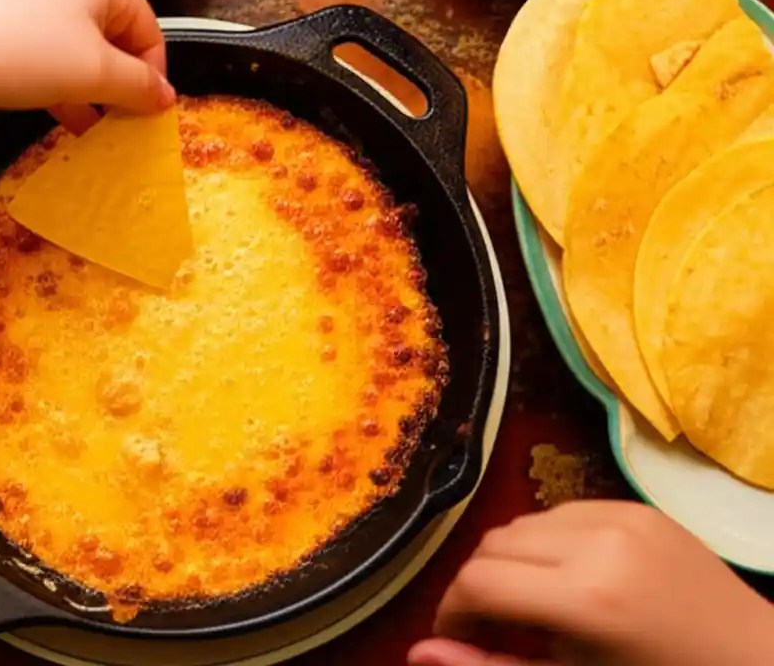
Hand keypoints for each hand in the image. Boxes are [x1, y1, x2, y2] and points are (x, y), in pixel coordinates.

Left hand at [0, 0, 173, 151]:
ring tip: (89, 131)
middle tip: (117, 128)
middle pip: (115, 40)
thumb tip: (166, 98)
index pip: (150, 32)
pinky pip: (47, 57)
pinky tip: (59, 118)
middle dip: (118, 86)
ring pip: (80, 52)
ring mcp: (34, 0)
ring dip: (88, 92)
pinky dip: (58, 86)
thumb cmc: (16, 51)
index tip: (145, 120)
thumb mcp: (91, 74)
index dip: (152, 79)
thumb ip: (136, 87)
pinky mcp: (4, 24)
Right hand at [409, 501, 773, 665]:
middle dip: (478, 588)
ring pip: (522, 524)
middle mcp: (598, 543)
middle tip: (490, 630)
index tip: (456, 639)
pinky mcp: (637, 505)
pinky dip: (547, 543)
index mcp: (585, 598)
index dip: (452, 613)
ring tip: (531, 606)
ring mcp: (622, 516)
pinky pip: (561, 512)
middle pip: (492, 546)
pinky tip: (567, 580)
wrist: (753, 662)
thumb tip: (415, 654)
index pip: (477, 583)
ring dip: (510, 562)